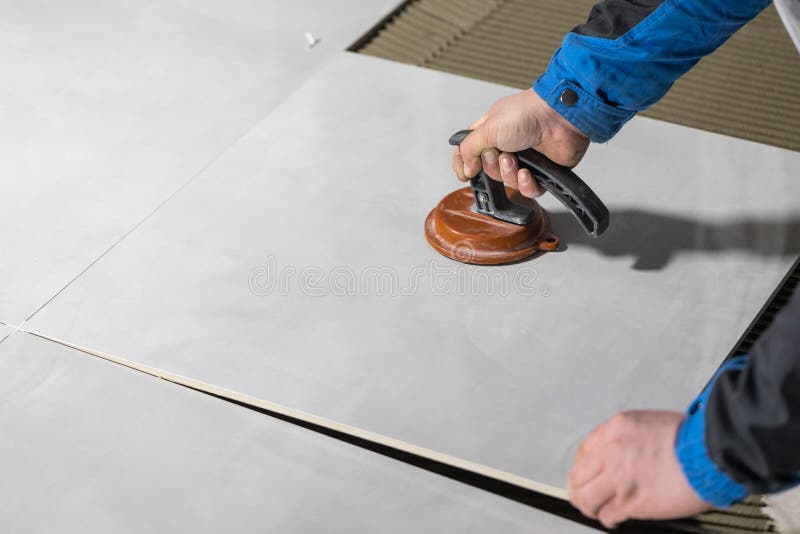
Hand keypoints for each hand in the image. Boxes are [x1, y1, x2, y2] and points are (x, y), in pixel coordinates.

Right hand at [452, 89, 588, 197]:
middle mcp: (506, 145)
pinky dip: (526, 184)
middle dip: (492, 167)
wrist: (560, 118)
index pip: (469, 151)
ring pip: (507, 182)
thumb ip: (469, 149)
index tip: (464, 173)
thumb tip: (466, 168)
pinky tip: (528, 172)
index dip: (464, 164)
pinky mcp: (541, 171)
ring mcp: (524, 158)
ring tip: (516, 161)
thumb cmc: (528, 113)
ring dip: (509, 174)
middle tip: (500, 154)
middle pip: (488, 171)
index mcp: (490, 131)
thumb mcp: (488, 128)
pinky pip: (528, 189)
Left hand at [568, 410, 710, 528]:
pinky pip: (607, 514)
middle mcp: (612, 452)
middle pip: (579, 475)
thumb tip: (623, 453)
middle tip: (581, 494)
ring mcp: (619, 478)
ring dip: (588, 506)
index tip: (585, 474)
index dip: (583, 466)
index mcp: (617, 429)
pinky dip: (607, 519)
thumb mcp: (650, 423)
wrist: (709, 454)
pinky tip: (611, 519)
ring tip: (593, 510)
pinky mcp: (632, 502)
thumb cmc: (691, 438)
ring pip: (586, 497)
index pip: (584, 449)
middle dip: (578, 487)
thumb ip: (630, 437)